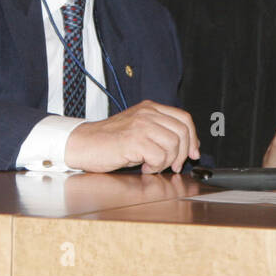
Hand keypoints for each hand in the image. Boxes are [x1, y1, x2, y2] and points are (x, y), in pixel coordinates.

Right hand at [65, 100, 199, 173]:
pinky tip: (143, 166)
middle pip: (183, 132)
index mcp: (150, 108)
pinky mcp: (134, 140)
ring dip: (166, 162)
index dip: (193, 138)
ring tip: (151, 165)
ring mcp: (141, 125)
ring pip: (173, 145)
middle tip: (172, 166)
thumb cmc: (108, 141)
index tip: (193, 153)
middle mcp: (148, 113)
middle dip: (182, 154)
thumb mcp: (137, 129)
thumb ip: (159, 132)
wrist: (82, 144)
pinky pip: (159, 156)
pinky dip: (155, 167)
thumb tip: (186, 147)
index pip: (184, 118)